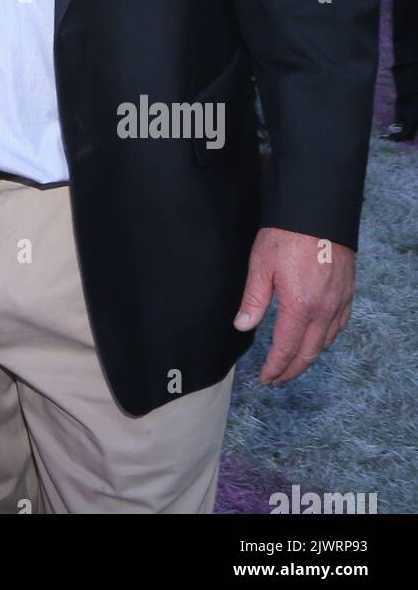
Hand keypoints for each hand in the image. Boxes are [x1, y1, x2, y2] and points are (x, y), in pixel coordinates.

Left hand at [234, 227, 355, 385]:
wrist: (317, 211)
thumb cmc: (286, 235)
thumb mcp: (261, 265)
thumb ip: (253, 300)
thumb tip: (242, 326)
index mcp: (300, 306)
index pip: (287, 349)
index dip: (275, 367)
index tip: (265, 378)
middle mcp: (324, 310)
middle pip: (309, 352)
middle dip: (291, 370)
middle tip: (276, 379)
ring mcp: (339, 303)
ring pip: (326, 342)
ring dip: (308, 357)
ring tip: (292, 363)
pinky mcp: (348, 293)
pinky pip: (339, 326)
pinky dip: (326, 340)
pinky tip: (316, 340)